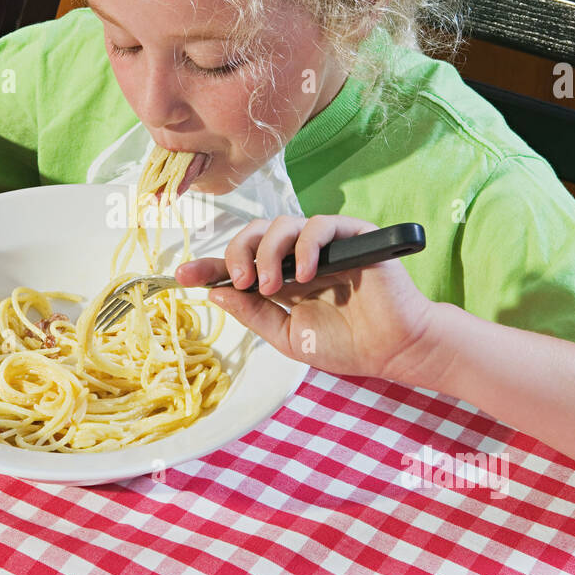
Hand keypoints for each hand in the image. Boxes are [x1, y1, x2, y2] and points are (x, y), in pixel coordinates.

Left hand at [175, 214, 439, 381]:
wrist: (392, 350)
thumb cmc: (345, 344)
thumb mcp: (287, 336)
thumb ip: (253, 314)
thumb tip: (215, 293)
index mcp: (280, 278)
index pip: (238, 263)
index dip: (209, 265)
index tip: (182, 276)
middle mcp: (297, 256)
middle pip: (255, 233)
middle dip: (237, 252)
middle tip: (242, 282)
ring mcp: (324, 245)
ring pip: (282, 224)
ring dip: (268, 252)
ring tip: (270, 285)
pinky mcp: (351, 236)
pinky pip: (320, 225)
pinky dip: (305, 246)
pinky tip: (303, 274)